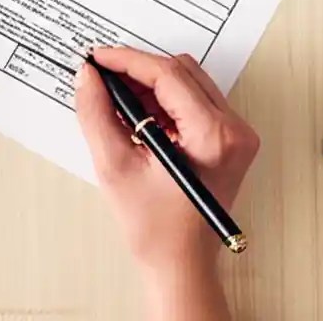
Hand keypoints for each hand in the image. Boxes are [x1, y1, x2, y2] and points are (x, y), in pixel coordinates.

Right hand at [75, 47, 258, 319]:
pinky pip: (193, 102)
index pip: (168, 75)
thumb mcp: (115, 167)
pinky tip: (136, 115)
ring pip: (188, 83)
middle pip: (181, 72)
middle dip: (137, 70)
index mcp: (214, 136)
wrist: (179, 264)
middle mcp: (234, 130)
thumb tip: (87, 77)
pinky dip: (162, 101)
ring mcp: (235, 135)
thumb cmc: (155, 229)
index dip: (127, 61)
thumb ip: (97, 114)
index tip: (98, 58)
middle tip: (101, 77)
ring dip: (149, 84)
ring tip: (115, 100)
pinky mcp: (228, 140)